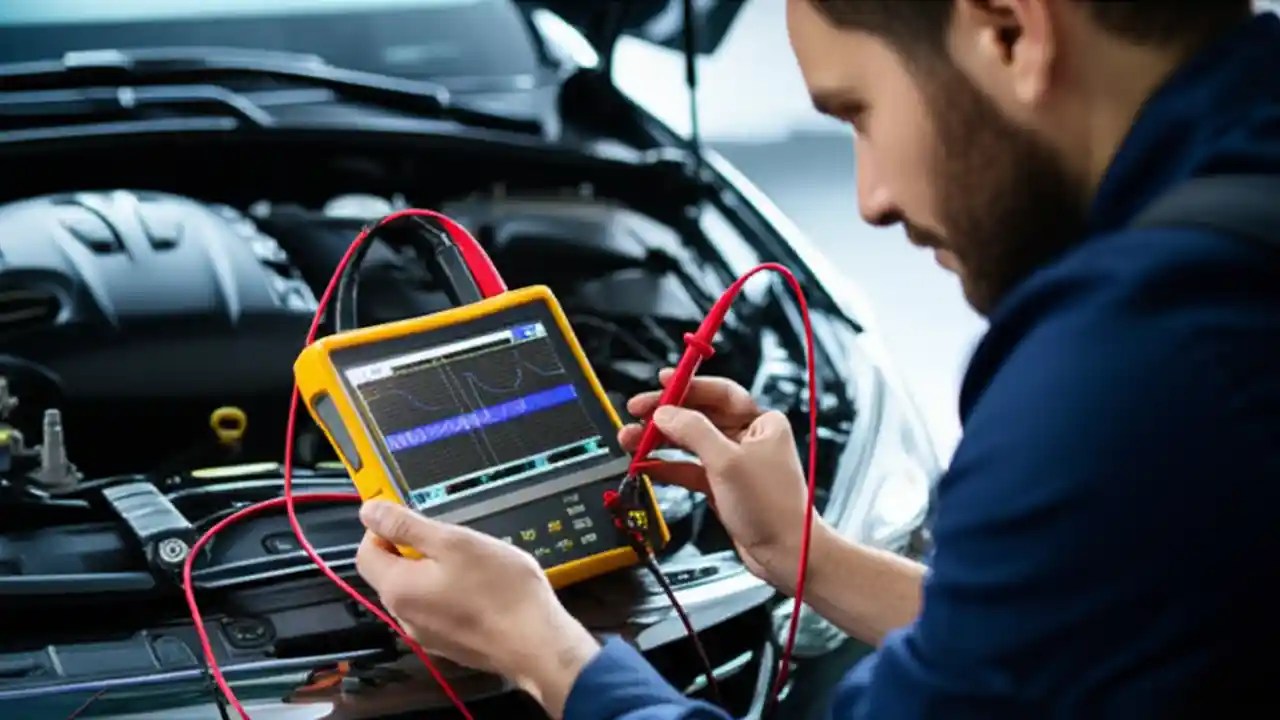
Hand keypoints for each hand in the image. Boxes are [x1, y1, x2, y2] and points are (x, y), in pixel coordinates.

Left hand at [354, 501, 599, 717]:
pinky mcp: (450, 646)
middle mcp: (403, 617)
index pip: (365, 554)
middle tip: (453, 541)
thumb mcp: (453, 542)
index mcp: (398, 589)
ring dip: (435, 573)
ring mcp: (427, 636)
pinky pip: (437, 611)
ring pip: (417, 593)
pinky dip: (450, 595)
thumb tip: (368, 511)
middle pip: (391, 574)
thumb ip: (406, 526)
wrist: (536, 643)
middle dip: (414, 551)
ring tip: (473, 564)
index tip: (414, 521)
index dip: (381, 530)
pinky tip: (482, 590)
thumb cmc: (499, 588)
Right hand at [618, 373, 814, 593]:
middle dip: (666, 415)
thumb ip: (693, 432)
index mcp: (762, 423)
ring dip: (660, 441)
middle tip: (637, 412)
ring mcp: (733, 463)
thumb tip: (665, 412)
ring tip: (631, 440)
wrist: (785, 554)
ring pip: (689, 443)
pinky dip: (667, 466)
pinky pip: (688, 468)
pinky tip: (645, 465)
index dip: (689, 386)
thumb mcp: (727, 462)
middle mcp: (748, 439)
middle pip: (700, 416)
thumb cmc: (772, 508)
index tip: (662, 382)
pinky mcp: (722, 486)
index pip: (720, 393)